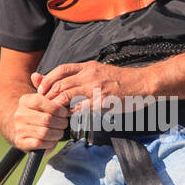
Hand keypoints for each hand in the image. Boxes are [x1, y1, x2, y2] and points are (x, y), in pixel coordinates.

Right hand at [11, 89, 69, 150]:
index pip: (41, 102)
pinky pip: (39, 143)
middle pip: (47, 119)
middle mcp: (20, 115)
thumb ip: (51, 99)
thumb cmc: (35, 113)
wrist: (17, 126)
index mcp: (25, 101)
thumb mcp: (40, 101)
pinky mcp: (20, 142)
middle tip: (64, 124)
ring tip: (60, 132)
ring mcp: (19, 129)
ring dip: (57, 134)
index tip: (64, 112)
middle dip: (61, 123)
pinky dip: (49, 143)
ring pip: (45, 132)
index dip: (56, 108)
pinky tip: (52, 140)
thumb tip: (64, 103)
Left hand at [32, 62, 154, 111]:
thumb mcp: (100, 71)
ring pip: (66, 95)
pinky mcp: (102, 102)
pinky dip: (72, 113)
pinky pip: (81, 108)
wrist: (143, 83)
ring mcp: (96, 88)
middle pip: (60, 83)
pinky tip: (70, 117)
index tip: (42, 89)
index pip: (61, 69)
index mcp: (88, 67)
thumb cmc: (122, 80)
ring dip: (57, 106)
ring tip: (53, 112)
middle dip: (48, 95)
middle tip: (43, 105)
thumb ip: (83, 75)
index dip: (48, 80)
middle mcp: (90, 75)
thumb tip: (66, 80)